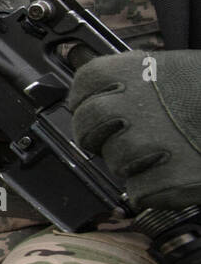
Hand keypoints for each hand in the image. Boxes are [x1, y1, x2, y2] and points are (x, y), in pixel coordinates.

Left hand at [71, 50, 200, 211]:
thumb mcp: (175, 71)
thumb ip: (135, 77)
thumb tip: (92, 81)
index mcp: (137, 70)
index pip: (83, 86)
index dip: (88, 102)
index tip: (98, 107)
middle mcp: (135, 103)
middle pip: (88, 126)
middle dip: (99, 137)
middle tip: (126, 139)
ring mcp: (149, 143)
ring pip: (114, 161)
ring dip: (135, 163)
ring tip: (170, 152)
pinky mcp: (169, 179)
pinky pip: (138, 193)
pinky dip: (156, 190)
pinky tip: (180, 173)